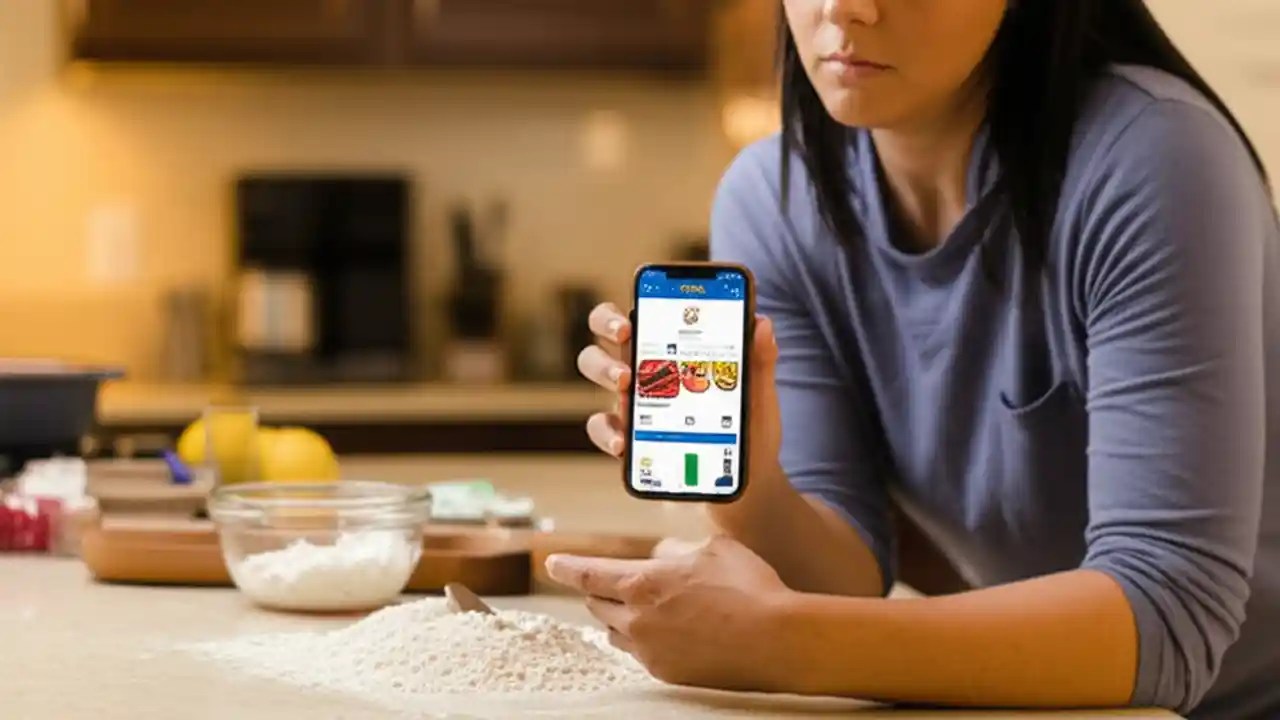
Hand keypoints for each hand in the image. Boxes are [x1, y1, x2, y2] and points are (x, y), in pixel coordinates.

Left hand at [546, 536, 796, 690]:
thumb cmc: (749, 587)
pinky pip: (640, 655)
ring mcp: (650, 652)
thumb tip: (662, 554)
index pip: (588, 574)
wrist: (777, 640)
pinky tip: (665, 634)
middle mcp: (637, 620)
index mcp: (643, 583)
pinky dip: (643, 641)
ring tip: (640, 610)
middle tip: (605, 584)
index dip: (566, 568)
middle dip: (598, 592)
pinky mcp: (666, 675)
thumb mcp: (712, 549)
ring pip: (615, 634)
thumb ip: (677, 549)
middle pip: (597, 606)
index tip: (550, 563)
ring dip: (619, 619)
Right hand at [576, 302, 785, 509]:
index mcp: (671, 350)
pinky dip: (608, 434)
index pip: (636, 314)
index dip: (626, 308)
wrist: (749, 482)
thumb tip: (763, 322)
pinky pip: (604, 430)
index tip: (632, 316)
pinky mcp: (631, 440)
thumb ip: (760, 360)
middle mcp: (644, 370)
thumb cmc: (749, 429)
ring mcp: (632, 405)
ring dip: (605, 370)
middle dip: (606, 325)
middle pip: (606, 335)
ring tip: (626, 385)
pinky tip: (623, 444)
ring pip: (597, 372)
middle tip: (627, 335)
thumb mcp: (759, 395)